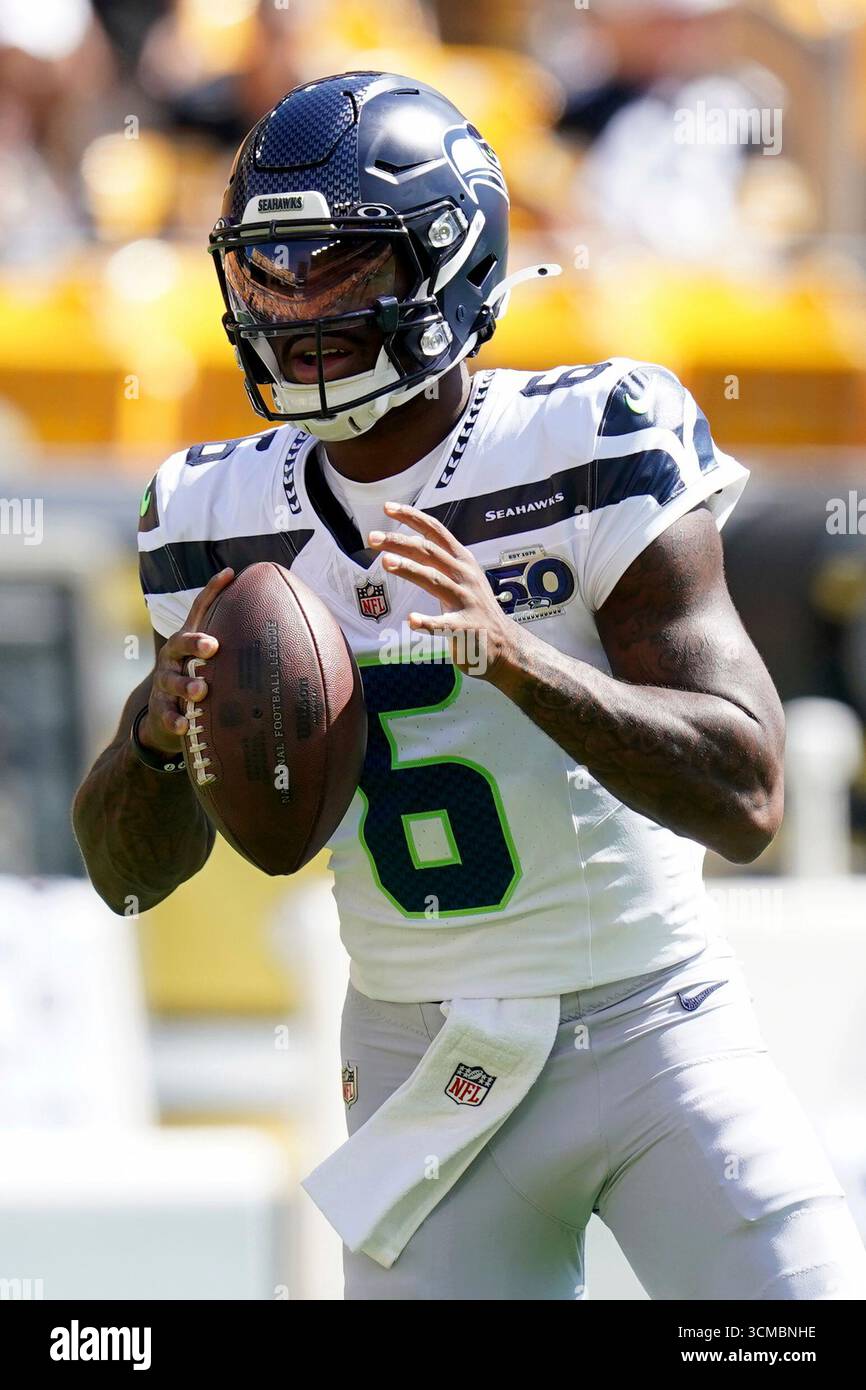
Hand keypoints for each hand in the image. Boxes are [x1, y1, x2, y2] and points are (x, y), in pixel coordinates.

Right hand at [138, 568, 234, 752]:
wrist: (164, 719)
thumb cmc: (200, 685)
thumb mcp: (214, 665)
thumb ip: (238, 652)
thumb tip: (284, 638)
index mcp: (189, 643)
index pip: (200, 611)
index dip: (212, 591)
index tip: (230, 574)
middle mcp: (173, 658)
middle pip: (180, 642)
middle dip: (194, 642)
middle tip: (212, 646)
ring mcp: (164, 682)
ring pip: (171, 680)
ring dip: (186, 685)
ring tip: (201, 690)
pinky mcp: (160, 708)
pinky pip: (166, 713)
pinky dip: (175, 719)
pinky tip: (184, 725)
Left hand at [367, 504, 518, 680]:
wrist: (504, 645)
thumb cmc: (475, 609)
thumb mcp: (463, 577)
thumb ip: (441, 561)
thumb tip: (409, 544)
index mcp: (463, 561)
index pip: (436, 531)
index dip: (412, 517)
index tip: (387, 508)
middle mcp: (465, 575)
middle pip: (430, 552)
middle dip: (400, 541)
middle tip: (372, 537)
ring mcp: (467, 601)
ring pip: (435, 580)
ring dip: (410, 569)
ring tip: (386, 561)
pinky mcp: (466, 628)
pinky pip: (445, 625)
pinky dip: (428, 623)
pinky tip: (412, 620)